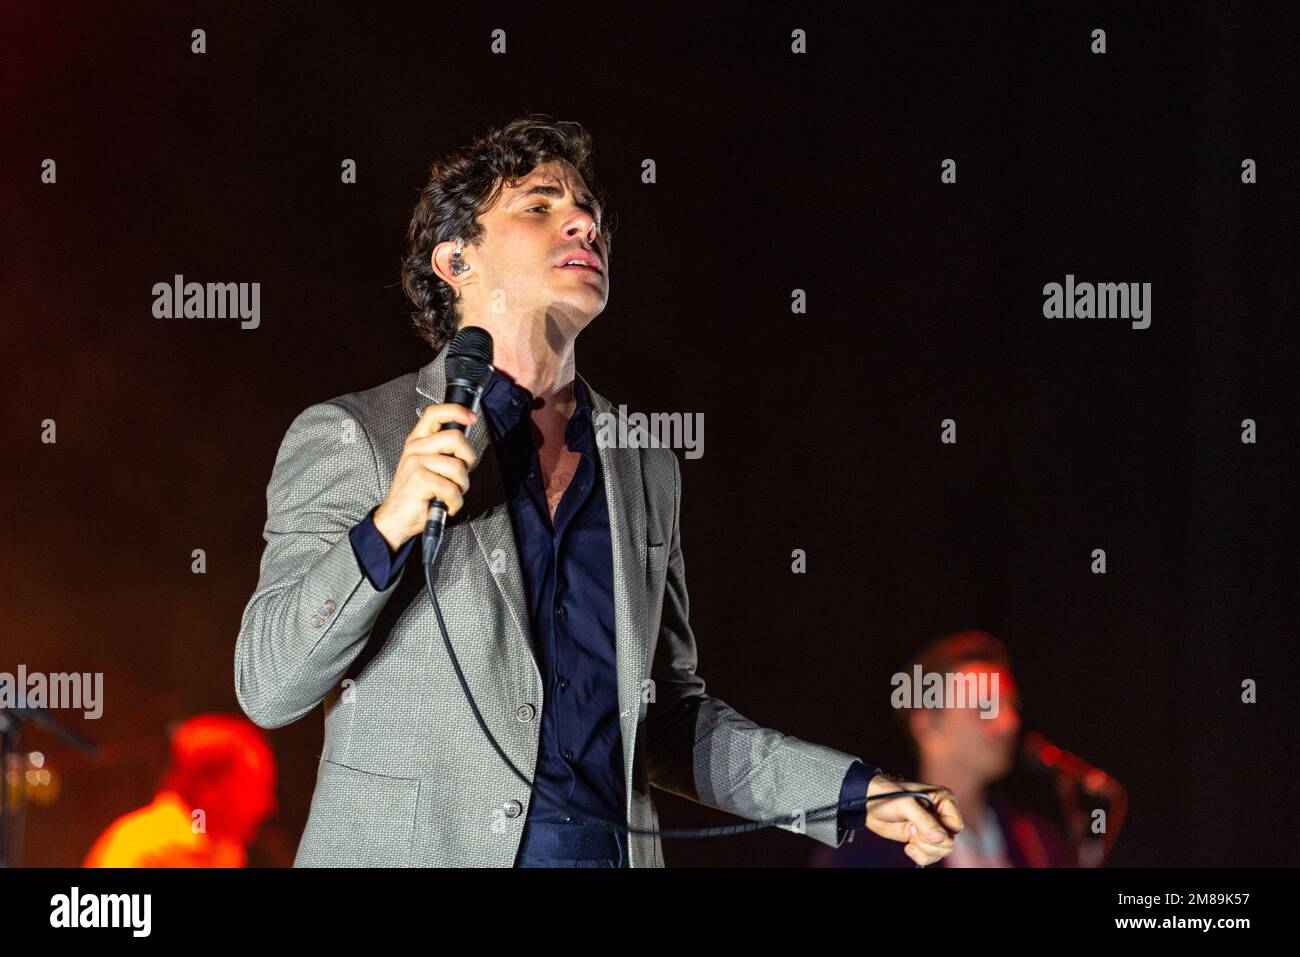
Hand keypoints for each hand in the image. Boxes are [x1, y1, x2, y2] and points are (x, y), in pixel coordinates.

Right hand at [372, 402, 479, 550]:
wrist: (396, 518)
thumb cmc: (416, 495)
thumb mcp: (428, 466)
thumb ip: (444, 452)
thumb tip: (466, 444)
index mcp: (418, 441)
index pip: (435, 413)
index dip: (456, 411)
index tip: (471, 417)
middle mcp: (415, 448)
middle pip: (455, 438)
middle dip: (468, 459)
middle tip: (459, 476)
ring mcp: (415, 462)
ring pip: (457, 466)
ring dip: (461, 486)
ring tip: (449, 494)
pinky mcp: (419, 479)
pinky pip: (452, 488)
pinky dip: (455, 502)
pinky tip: (445, 504)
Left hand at [864, 772, 963, 866]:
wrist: (868, 803)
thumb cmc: (887, 795)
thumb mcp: (906, 804)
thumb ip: (924, 821)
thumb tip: (942, 838)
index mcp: (944, 800)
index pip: (955, 826)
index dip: (940, 831)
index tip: (918, 824)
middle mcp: (941, 815)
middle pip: (949, 842)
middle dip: (928, 841)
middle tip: (911, 828)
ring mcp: (932, 829)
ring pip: (941, 851)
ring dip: (923, 848)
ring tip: (909, 832)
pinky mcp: (922, 840)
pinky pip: (931, 857)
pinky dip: (919, 856)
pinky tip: (907, 846)